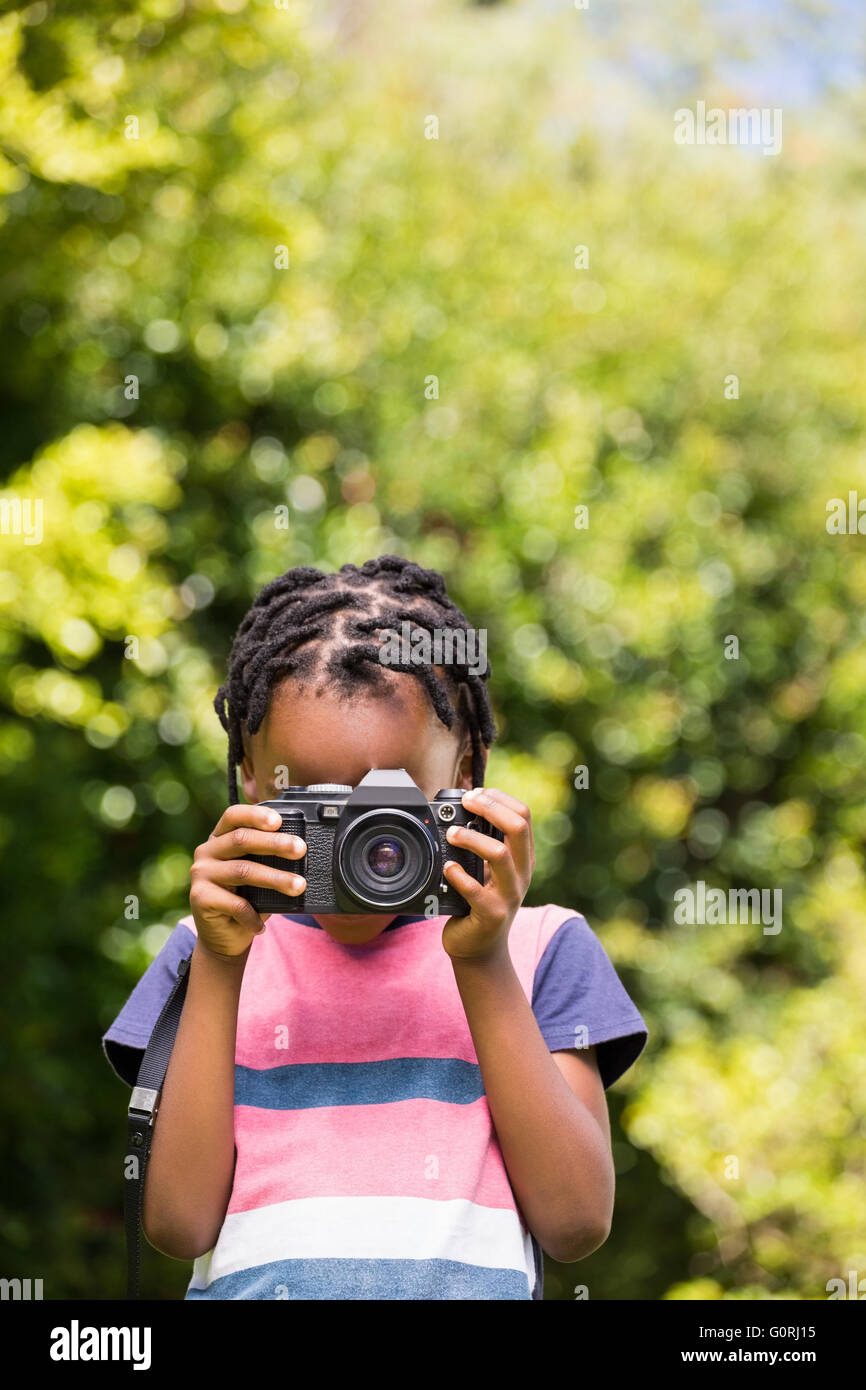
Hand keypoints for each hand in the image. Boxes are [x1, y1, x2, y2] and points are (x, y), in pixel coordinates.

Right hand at [189, 802, 306, 959]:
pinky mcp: (199, 897)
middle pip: (241, 839)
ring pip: (243, 870)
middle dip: (275, 844)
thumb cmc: (246, 899)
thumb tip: (300, 849)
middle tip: (300, 850)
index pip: (234, 816)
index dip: (256, 814)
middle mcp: (207, 852)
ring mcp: (201, 874)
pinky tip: (263, 925)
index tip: (279, 820)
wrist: (224, 936)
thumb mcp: (259, 873)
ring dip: (275, 879)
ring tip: (298, 886)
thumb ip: (269, 858)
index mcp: (220, 838)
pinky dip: (253, 915)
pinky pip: (234, 903)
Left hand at [439, 787, 534, 961]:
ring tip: (451, 834)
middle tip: (466, 803)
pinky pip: (476, 890)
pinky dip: (458, 875)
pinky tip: (447, 868)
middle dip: (489, 808)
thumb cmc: (480, 902)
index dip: (499, 798)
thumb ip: (485, 842)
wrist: (480, 948)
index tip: (475, 793)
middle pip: (517, 828)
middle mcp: (522, 873)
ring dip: (472, 838)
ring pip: (500, 854)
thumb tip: (464, 806)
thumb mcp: (490, 870)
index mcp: (523, 857)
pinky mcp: (491, 914)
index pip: (523, 815)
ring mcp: (509, 895)